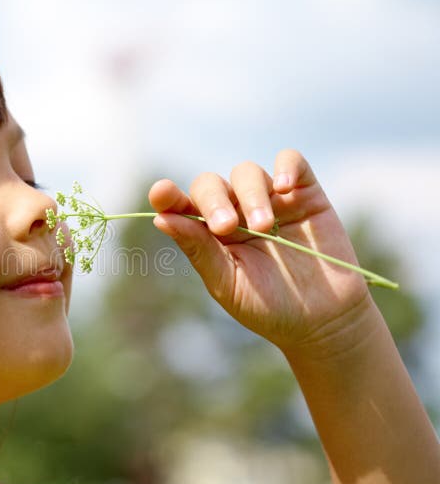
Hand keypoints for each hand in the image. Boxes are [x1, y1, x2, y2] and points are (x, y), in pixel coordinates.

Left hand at [148, 149, 371, 351]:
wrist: (322, 321)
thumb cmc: (267, 306)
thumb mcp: (227, 282)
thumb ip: (198, 249)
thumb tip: (161, 219)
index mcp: (208, 233)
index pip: (181, 205)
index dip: (168, 196)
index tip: (161, 194)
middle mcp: (235, 211)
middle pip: (211, 185)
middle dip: (213, 201)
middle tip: (226, 227)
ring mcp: (270, 200)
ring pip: (247, 172)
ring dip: (250, 195)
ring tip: (263, 228)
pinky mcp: (305, 194)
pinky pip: (292, 161)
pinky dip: (286, 167)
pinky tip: (284, 187)